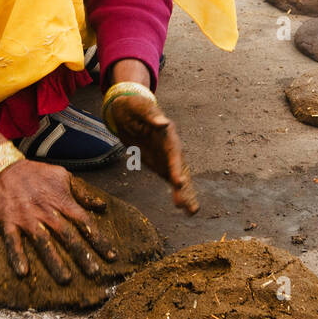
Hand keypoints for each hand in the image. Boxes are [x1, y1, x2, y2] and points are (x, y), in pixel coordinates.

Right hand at [0, 160, 117, 283]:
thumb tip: (101, 205)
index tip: (111, 256)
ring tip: (65, 278)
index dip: (98, 239)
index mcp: (60, 200)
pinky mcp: (8, 222)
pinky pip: (13, 241)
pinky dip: (17, 256)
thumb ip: (81, 192)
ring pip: (43, 242)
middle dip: (81, 254)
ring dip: (54, 261)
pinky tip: (23, 272)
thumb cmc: (35, 173)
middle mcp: (46, 211)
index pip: (84, 221)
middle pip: (67, 235)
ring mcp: (26, 217)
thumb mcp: (62, 175)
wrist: (2, 167)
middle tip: (94, 272)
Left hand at [104, 85, 198, 214]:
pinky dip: (178, 193)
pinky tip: (183, 207)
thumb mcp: (138, 107)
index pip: (174, 152)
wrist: (126, 111)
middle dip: (185, 187)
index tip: (179, 182)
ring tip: (191, 212)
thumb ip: (151, 115)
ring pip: (179, 177)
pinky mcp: (161, 164)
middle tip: (189, 206)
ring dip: (185, 194)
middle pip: (181, 168)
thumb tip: (163, 122)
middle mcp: (171, 146)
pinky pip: (171, 180)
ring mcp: (167, 156)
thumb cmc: (133, 107)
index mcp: (167, 133)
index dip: (176, 167)